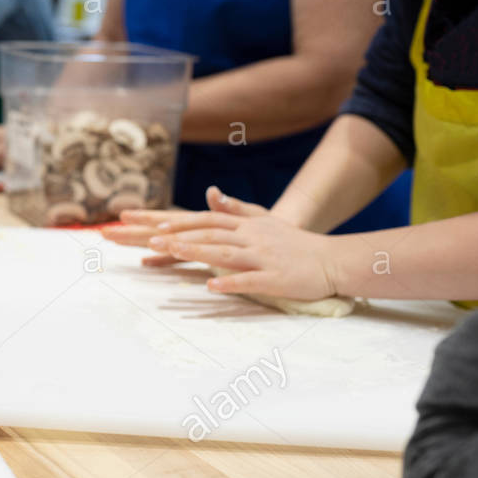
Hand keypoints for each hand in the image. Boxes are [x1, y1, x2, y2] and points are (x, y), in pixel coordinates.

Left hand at [129, 187, 343, 300]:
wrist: (332, 259)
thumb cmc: (293, 244)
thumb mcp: (263, 221)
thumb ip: (235, 208)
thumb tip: (211, 192)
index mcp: (244, 225)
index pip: (203, 220)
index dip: (175, 222)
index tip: (146, 225)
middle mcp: (250, 237)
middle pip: (207, 232)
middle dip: (174, 235)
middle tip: (144, 239)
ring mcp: (262, 257)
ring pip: (224, 252)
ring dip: (195, 251)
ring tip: (168, 251)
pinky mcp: (275, 278)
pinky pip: (250, 280)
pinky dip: (230, 282)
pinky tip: (211, 286)